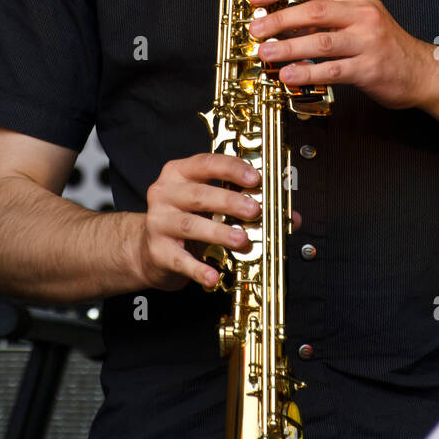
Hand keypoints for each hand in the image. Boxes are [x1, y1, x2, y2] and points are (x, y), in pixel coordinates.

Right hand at [139, 152, 300, 291]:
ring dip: (219, 233)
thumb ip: (246, 204)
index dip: (232, 169)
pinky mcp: (158, 251)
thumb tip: (291, 217)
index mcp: (180, 173)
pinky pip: (180, 261)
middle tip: (255, 210)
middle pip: (199, 194)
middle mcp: (166, 193)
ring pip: (191, 225)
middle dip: (229, 202)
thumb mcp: (210, 204)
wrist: (147, 248)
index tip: (256, 178)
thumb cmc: (186, 218)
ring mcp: (159, 222)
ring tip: (243, 240)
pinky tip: (214, 276)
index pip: (206, 163)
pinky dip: (199, 269)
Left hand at [247, 0, 433, 110]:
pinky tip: (289, 75)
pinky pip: (332, 70)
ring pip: (320, 40)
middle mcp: (363, 13)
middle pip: (313, 10)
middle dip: (278, 19)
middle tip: (255, 28)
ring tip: (265, 53)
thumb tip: (281, 18)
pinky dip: (307, 72)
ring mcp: (368, 40)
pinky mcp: (369, 67)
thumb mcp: (357, 17)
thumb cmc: (384, 43)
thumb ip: (324, 14)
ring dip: (287, 47)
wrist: (421, 69)